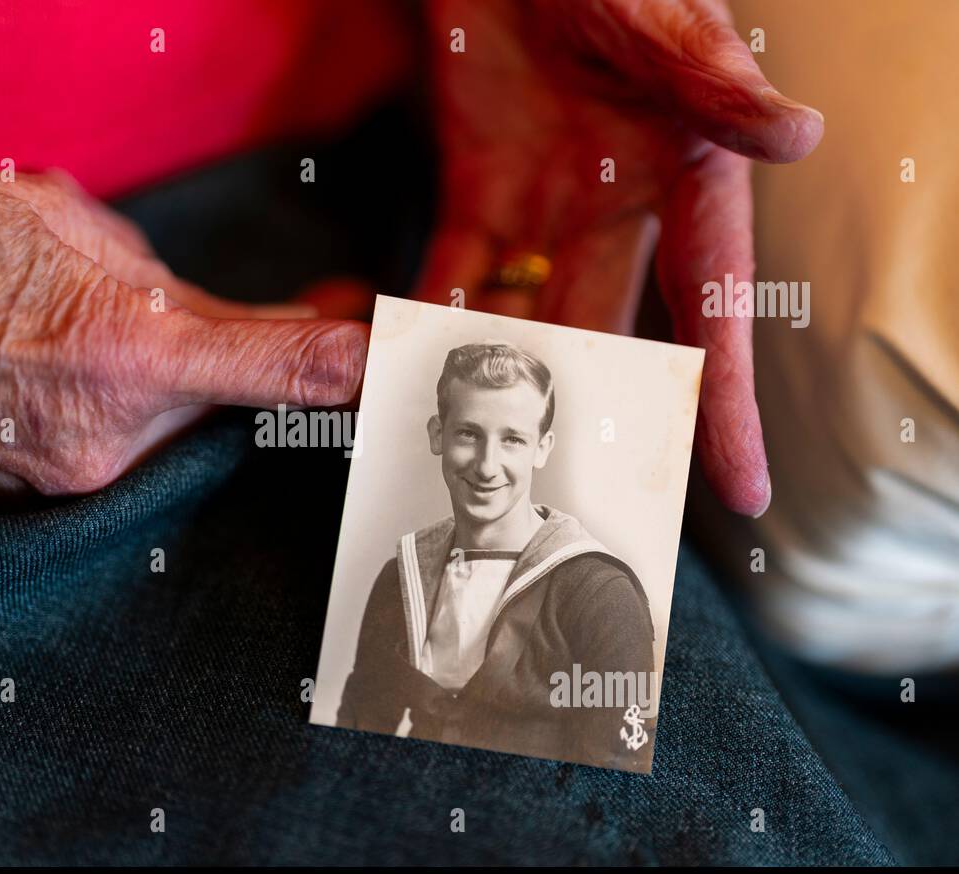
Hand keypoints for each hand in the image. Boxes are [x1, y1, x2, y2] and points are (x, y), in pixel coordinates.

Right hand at [0, 131, 366, 494]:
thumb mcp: (48, 213)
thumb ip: (152, 276)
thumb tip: (206, 317)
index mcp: (115, 352)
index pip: (277, 369)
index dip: (351, 361)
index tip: (407, 362)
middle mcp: (91, 442)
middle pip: (217, 404)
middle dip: (231, 354)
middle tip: (247, 300)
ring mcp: (46, 482)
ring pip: (154, 427)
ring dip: (153, 375)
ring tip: (65, 307)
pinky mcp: (7, 495)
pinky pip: (96, 446)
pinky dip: (100, 403)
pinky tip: (40, 349)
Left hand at [416, 0, 823, 515]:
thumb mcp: (664, 21)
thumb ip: (714, 83)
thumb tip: (799, 137)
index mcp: (685, 177)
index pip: (712, 307)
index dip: (722, 400)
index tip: (738, 489)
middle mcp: (619, 211)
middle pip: (610, 336)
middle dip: (600, 420)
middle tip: (585, 497)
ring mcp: (546, 206)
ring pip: (524, 319)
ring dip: (499, 382)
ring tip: (477, 454)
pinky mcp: (477, 188)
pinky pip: (453, 271)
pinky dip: (426, 320)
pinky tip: (403, 371)